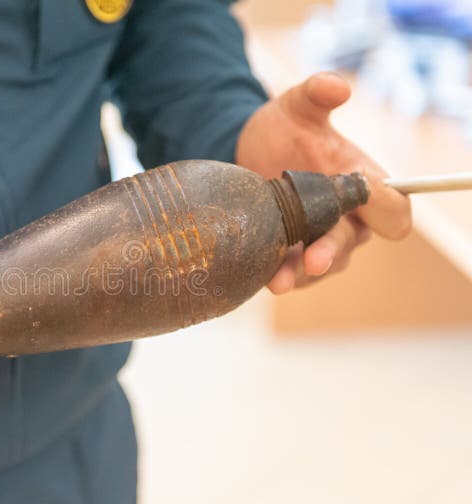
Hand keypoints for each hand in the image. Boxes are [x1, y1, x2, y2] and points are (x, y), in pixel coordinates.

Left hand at [236, 72, 411, 292]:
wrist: (245, 149)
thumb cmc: (285, 127)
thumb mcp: (298, 105)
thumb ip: (317, 92)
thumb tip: (337, 86)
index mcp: (363, 183)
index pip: (394, 208)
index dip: (387, 209)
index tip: (365, 201)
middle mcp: (347, 217)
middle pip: (351, 243)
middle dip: (331, 251)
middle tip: (313, 259)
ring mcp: (319, 237)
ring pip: (321, 265)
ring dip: (302, 273)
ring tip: (280, 281)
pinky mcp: (291, 251)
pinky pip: (292, 272)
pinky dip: (280, 276)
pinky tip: (265, 279)